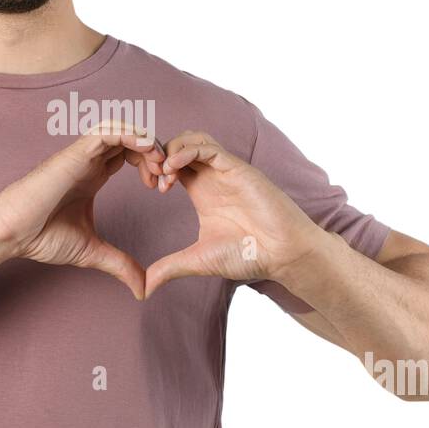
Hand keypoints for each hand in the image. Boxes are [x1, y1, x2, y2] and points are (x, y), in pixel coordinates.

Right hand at [0, 120, 175, 299]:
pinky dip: (129, 134)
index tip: (160, 188)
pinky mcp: (75, 153)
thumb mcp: (92, 252)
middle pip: (131, 138)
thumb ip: (120, 265)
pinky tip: (145, 148)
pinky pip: (107, 131)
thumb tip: (142, 289)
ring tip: (158, 161)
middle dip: (154, 152)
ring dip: (145, 140)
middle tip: (165, 176)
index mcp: (93, 175)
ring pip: (122, 128)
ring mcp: (82, 154)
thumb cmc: (42, 237)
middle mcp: (89, 160)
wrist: (13, 232)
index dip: (151, 165)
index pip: (130, 155)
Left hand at [143, 130, 320, 298]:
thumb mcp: (199, 260)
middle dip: (160, 153)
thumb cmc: (249, 255)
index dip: (156, 168)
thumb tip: (145, 289)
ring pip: (194, 138)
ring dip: (172, 149)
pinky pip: (209, 148)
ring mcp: (226, 170)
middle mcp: (213, 176)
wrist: (283, 254)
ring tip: (164, 172)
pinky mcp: (238, 169)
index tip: (150, 187)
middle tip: (153, 176)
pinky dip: (186, 152)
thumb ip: (171, 267)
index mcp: (202, 190)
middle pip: (180, 143)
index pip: (173, 162)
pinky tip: (174, 169)